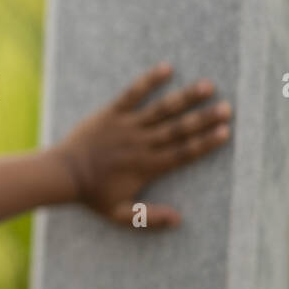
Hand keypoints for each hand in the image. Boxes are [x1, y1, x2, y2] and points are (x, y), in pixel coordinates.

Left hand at [53, 61, 231, 227]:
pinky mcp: (110, 114)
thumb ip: (148, 218)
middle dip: (204, 119)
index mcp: (147, 166)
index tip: (225, 132)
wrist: (62, 174)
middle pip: (178, 129)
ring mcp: (126, 126)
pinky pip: (132, 94)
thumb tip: (180, 220)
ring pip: (161, 110)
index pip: (183, 153)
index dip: (205, 143)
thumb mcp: (118, 214)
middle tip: (227, 108)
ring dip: (185, 98)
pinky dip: (148, 81)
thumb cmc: (91, 194)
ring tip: (207, 86)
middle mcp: (141, 144)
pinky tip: (166, 68)